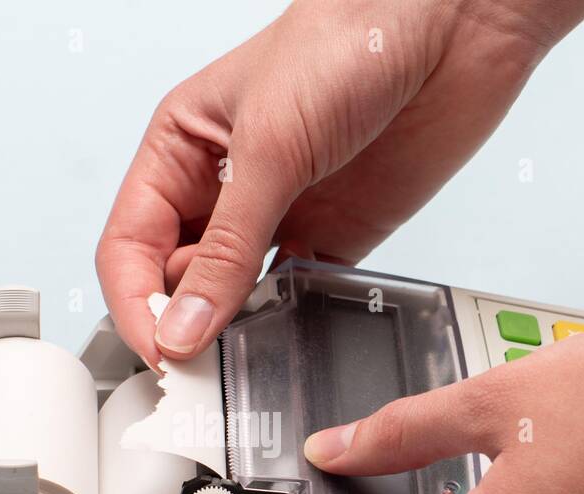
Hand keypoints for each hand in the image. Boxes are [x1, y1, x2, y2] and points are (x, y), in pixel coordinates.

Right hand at [96, 0, 583, 366]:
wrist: (452, 26)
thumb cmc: (349, 38)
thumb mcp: (268, 145)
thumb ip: (226, 247)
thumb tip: (183, 325)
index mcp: (182, 150)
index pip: (131, 244)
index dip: (136, 302)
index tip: (159, 351)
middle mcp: (224, 187)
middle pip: (176, 279)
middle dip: (180, 325)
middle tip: (199, 369)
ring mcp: (278, 214)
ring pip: (233, 297)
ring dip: (232, 332)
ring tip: (240, 362)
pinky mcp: (332, 236)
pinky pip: (295, 297)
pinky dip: (287, 323)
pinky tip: (287, 336)